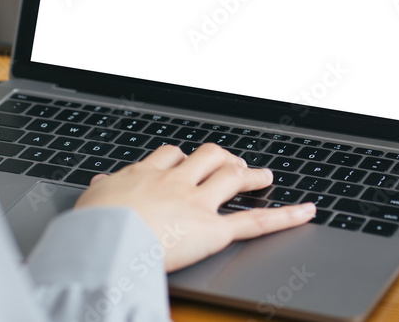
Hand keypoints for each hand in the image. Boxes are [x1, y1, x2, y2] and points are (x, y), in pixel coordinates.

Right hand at [74, 143, 315, 271]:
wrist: (101, 242)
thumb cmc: (91, 227)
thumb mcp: (91, 202)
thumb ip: (102, 190)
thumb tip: (98, 183)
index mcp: (146, 175)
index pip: (171, 156)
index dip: (184, 158)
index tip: (188, 161)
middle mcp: (176, 182)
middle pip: (207, 157)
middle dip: (223, 158)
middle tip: (233, 163)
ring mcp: (197, 203)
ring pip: (231, 178)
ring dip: (250, 174)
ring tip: (265, 176)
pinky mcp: (213, 229)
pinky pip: (254, 222)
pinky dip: (286, 216)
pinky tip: (307, 211)